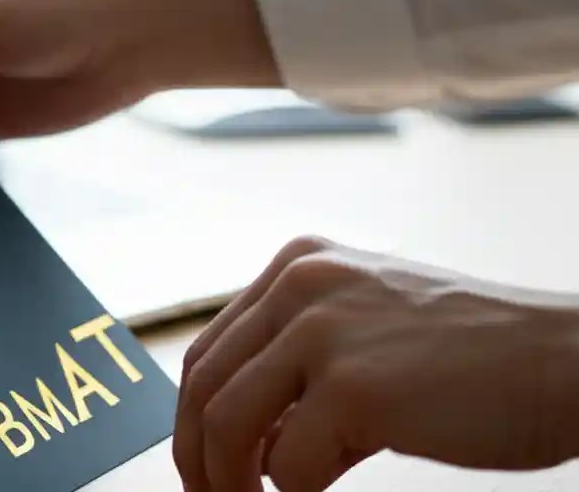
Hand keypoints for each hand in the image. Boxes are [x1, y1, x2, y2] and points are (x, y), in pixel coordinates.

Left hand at [175, 237, 578, 491]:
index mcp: (299, 265)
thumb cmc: (480, 361)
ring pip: (225, 426)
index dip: (193, 419)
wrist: (568, 363)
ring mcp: (323, 330)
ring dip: (230, 485)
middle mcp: (301, 283)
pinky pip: (288, 466)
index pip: (210, 351)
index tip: (203, 468)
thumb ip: (301, 373)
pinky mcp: (353, 387)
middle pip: (201, 385)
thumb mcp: (369, 335)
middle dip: (197, 458)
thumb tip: (242, 448)